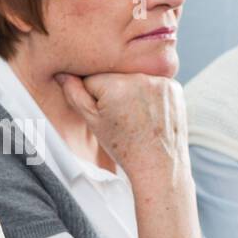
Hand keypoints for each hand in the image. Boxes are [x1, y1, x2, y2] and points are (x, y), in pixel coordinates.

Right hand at [55, 71, 187, 182]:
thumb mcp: (93, 122)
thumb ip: (74, 94)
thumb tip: (62, 73)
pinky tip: (150, 114)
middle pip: (114, 74)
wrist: (159, 165)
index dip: (93, 96)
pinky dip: (150, 94)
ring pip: (134, 77)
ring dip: (132, 91)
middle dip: (112, 91)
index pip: (92, 77)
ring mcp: (160, 81)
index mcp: (116, 85)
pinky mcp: (174, 87)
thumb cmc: (126, 148)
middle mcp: (140, 78)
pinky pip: (153, 82)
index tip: (104, 114)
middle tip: (121, 117)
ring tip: (136, 117)